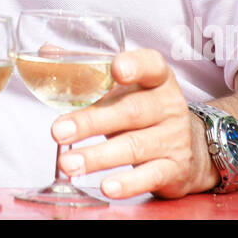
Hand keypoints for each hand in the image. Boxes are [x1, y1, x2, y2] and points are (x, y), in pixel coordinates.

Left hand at [50, 49, 217, 198]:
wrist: (189, 148)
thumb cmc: (144, 110)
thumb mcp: (125, 88)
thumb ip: (89, 70)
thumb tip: (48, 50)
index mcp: (157, 78)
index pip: (150, 65)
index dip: (134, 65)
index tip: (115, 69)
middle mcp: (168, 106)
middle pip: (131, 111)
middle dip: (91, 121)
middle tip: (58, 131)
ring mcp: (173, 138)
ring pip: (134, 146)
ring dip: (98, 156)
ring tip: (68, 163)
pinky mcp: (174, 169)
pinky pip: (151, 176)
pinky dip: (128, 183)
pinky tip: (107, 186)